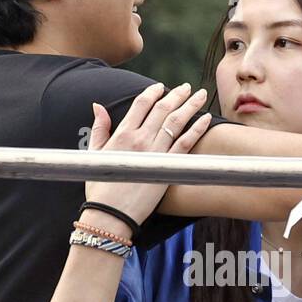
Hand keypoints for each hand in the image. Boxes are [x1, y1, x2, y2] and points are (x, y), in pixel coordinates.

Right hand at [86, 81, 211, 232]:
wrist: (110, 214)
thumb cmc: (100, 188)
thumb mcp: (94, 154)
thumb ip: (99, 129)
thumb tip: (98, 106)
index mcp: (122, 134)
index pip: (141, 105)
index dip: (152, 93)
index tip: (161, 87)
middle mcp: (141, 139)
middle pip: (162, 109)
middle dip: (176, 95)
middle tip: (185, 87)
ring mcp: (156, 152)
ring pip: (177, 121)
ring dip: (190, 105)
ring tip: (201, 94)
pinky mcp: (168, 167)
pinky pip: (186, 143)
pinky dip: (197, 129)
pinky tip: (207, 118)